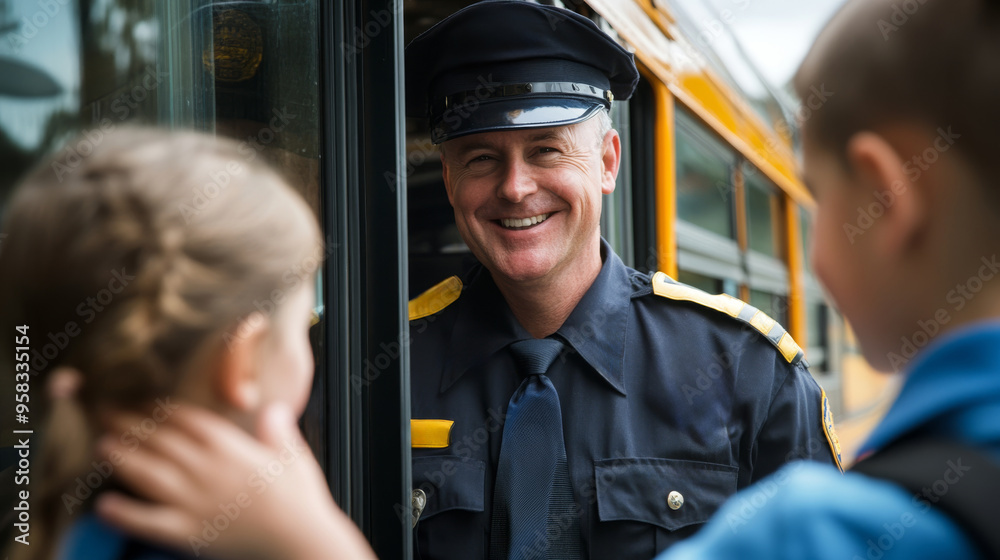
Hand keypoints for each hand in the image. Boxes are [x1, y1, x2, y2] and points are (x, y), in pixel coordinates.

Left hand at [95, 403, 375, 559]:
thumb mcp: (294, 457)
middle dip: (129, 424)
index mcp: (231, 448)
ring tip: (102, 446)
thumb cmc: (301, 501)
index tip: (143, 402)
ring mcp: (196, 502)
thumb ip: (279, 430)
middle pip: (160, 440)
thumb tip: (273, 407)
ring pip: (148, 474)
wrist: (301, 541)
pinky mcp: (190, 534)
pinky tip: (105, 506)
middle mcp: (209, 470)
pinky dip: (125, 514)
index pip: (186, 419)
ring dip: (122, 458)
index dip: (160, 408)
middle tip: (106, 414)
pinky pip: (149, 522)